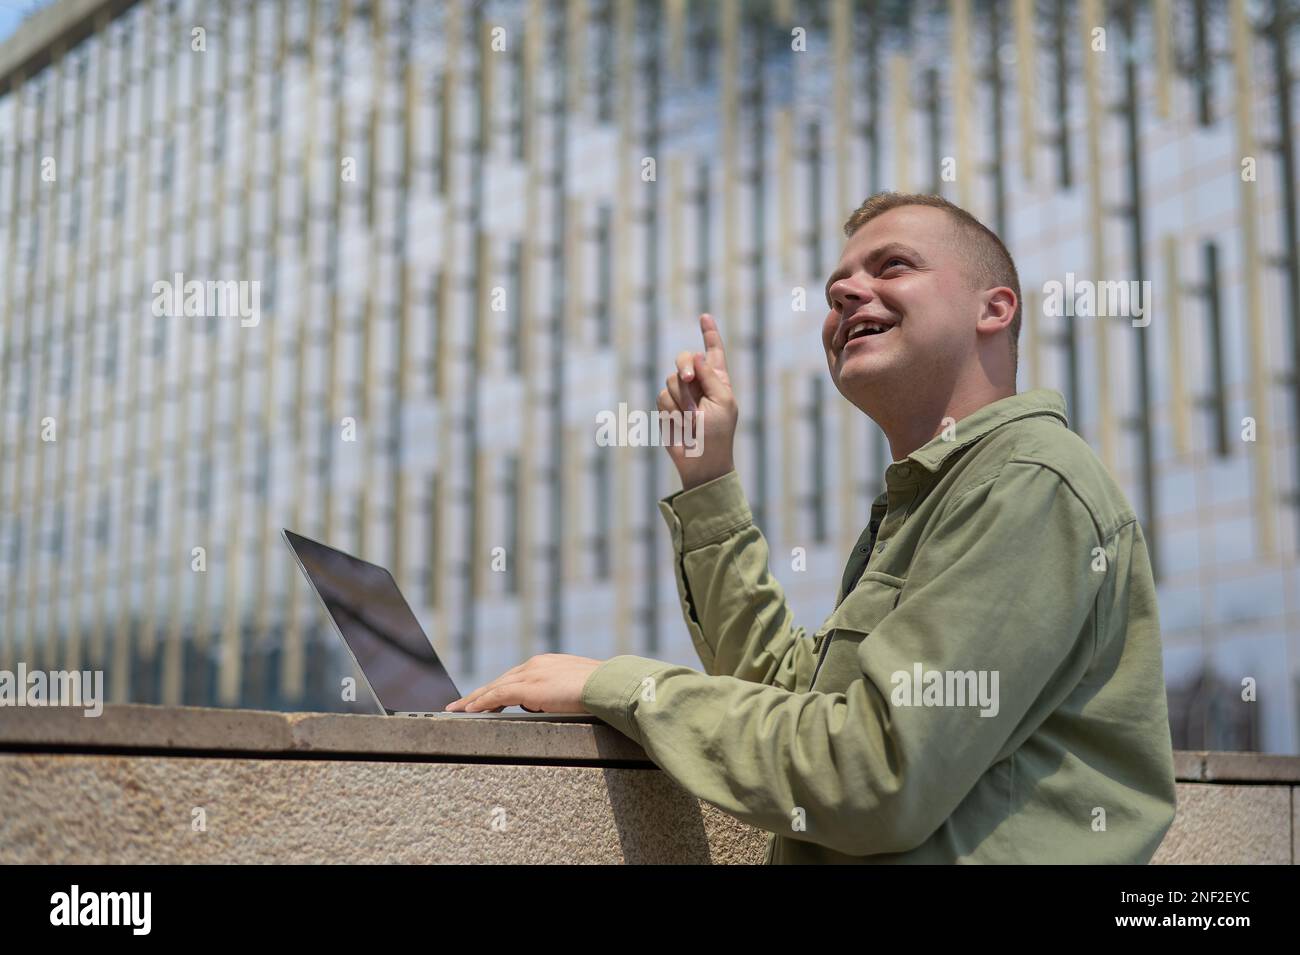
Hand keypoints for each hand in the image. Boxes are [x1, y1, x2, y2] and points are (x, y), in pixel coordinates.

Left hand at [443, 654, 604, 713]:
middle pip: (499, 680)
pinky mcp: (528, 687)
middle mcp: (534, 665)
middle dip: (479, 693)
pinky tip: (468, 711)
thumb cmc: (601, 690)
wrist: (608, 684)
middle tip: (461, 704)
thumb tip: (553, 706)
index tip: (485, 698)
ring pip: (493, 688)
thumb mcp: (577, 689)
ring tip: (456, 709)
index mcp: (546, 664)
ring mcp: (530, 674)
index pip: (515, 677)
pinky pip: (497, 696)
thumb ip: (561, 695)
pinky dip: (481, 703)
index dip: (497, 688)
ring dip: (473, 699)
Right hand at [658, 313, 737, 490]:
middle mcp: (698, 383)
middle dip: (684, 365)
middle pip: (685, 358)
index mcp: (718, 380)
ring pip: (671, 379)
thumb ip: (710, 377)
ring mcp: (681, 395)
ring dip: (681, 399)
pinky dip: (671, 410)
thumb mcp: (723, 402)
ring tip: (691, 419)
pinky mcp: (667, 407)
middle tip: (688, 379)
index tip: (704, 316)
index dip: (709, 333)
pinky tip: (681, 424)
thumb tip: (696, 355)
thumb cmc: (718, 434)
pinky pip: (662, 396)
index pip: (713, 351)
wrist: (701, 460)